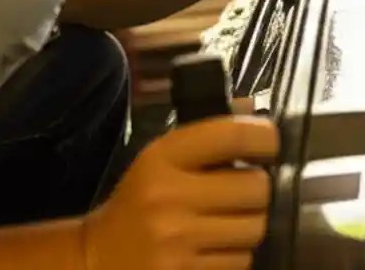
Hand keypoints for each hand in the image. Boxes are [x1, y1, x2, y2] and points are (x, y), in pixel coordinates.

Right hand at [82, 116, 278, 269]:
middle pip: (256, 187)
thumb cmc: (139, 202)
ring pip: (255, 228)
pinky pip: (241, 260)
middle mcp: (169, 196)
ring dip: (249, 225)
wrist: (96, 259)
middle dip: (257, 191)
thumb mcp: (162, 160)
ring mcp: (176, 240)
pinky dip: (235, 255)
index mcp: (163, 157)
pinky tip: (214, 248)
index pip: (233, 136)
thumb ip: (208, 135)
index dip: (264, 137)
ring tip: (227, 223)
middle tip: (242, 193)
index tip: (268, 144)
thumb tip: (253, 109)